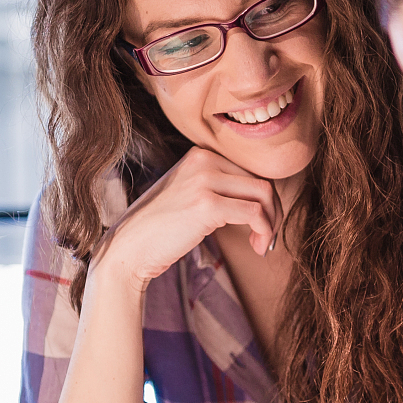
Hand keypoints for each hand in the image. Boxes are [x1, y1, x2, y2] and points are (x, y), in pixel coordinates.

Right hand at [95, 148, 281, 291]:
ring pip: (264, 194)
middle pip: (261, 180)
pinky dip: (264, 230)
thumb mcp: (190, 195)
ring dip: (271, 222)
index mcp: (200, 154)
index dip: (265, 199)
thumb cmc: (160, 229)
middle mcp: (203, 160)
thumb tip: (263, 199)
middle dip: (272, 211)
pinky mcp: (207, 204)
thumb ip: (219, 188)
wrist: (129, 248)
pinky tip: (256, 247)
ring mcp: (204, 180)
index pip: (250, 170)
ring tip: (262, 244)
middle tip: (266, 238)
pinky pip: (255, 213)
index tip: (262, 224)